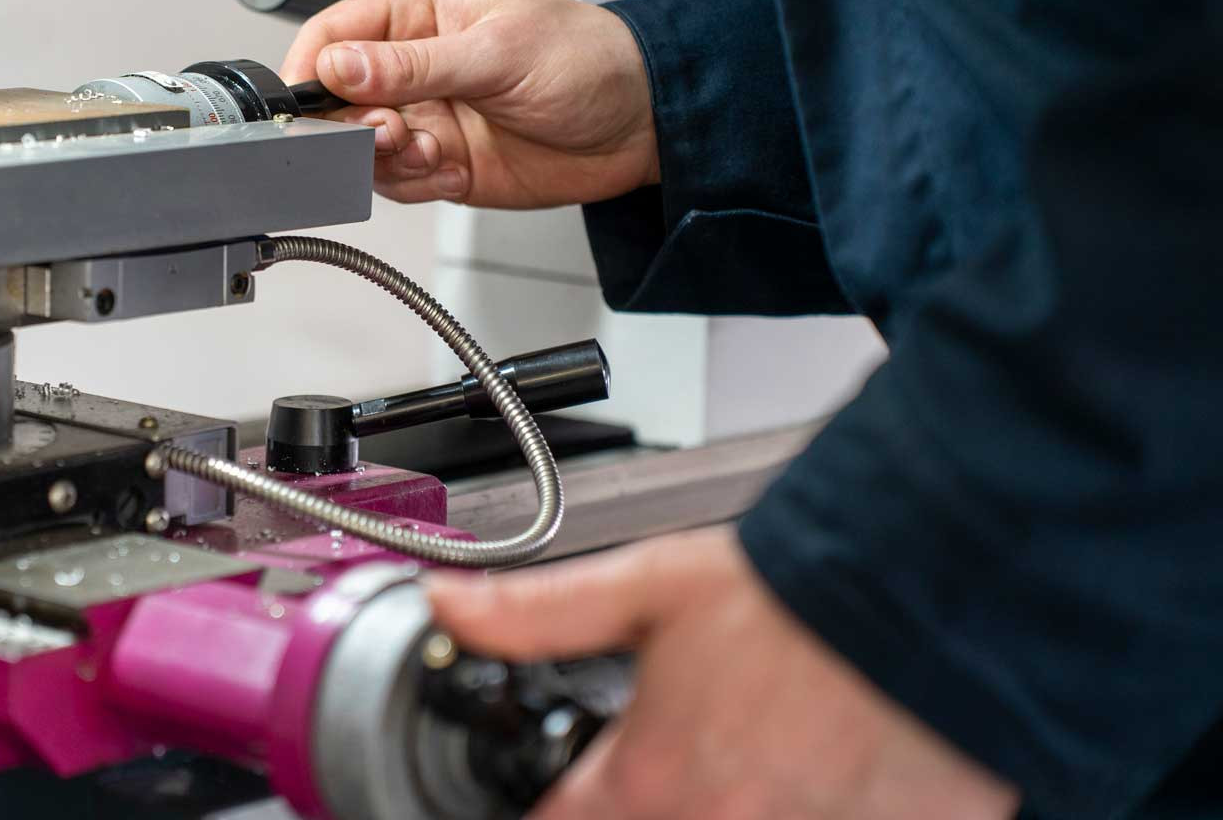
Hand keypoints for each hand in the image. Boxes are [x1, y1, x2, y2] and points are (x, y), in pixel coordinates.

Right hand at [279, 0, 656, 208]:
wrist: (641, 123)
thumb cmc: (586, 60)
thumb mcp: (497, 51)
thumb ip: (413, 64)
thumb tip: (339, 66)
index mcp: (419, 13)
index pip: (334, 34)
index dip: (310, 68)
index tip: (305, 102)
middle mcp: (413, 66)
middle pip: (336, 100)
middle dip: (350, 125)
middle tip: (389, 133)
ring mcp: (427, 116)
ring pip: (362, 148)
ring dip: (386, 160)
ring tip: (432, 153)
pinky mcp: (443, 163)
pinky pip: (399, 183)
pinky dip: (415, 185)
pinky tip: (452, 172)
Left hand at [426, 527, 1019, 818]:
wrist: (935, 589)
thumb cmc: (799, 591)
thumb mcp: (647, 586)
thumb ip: (536, 612)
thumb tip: (448, 601)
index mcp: (656, 781)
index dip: (559, 810)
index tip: (565, 796)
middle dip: (650, 803)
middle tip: (680, 759)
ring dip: (732, 802)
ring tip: (752, 759)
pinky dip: (810, 808)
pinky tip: (816, 776)